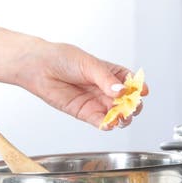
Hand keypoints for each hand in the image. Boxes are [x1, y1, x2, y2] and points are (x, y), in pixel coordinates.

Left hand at [20, 41, 148, 127]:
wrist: (39, 67)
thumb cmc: (61, 58)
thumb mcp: (88, 64)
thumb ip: (106, 79)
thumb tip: (121, 90)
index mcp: (109, 73)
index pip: (130, 82)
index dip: (138, 87)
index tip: (142, 91)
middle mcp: (105, 88)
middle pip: (126, 101)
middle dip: (132, 105)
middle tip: (131, 106)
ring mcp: (96, 101)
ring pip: (116, 114)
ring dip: (122, 117)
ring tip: (122, 116)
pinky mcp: (85, 113)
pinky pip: (100, 121)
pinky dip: (107, 124)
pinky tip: (109, 122)